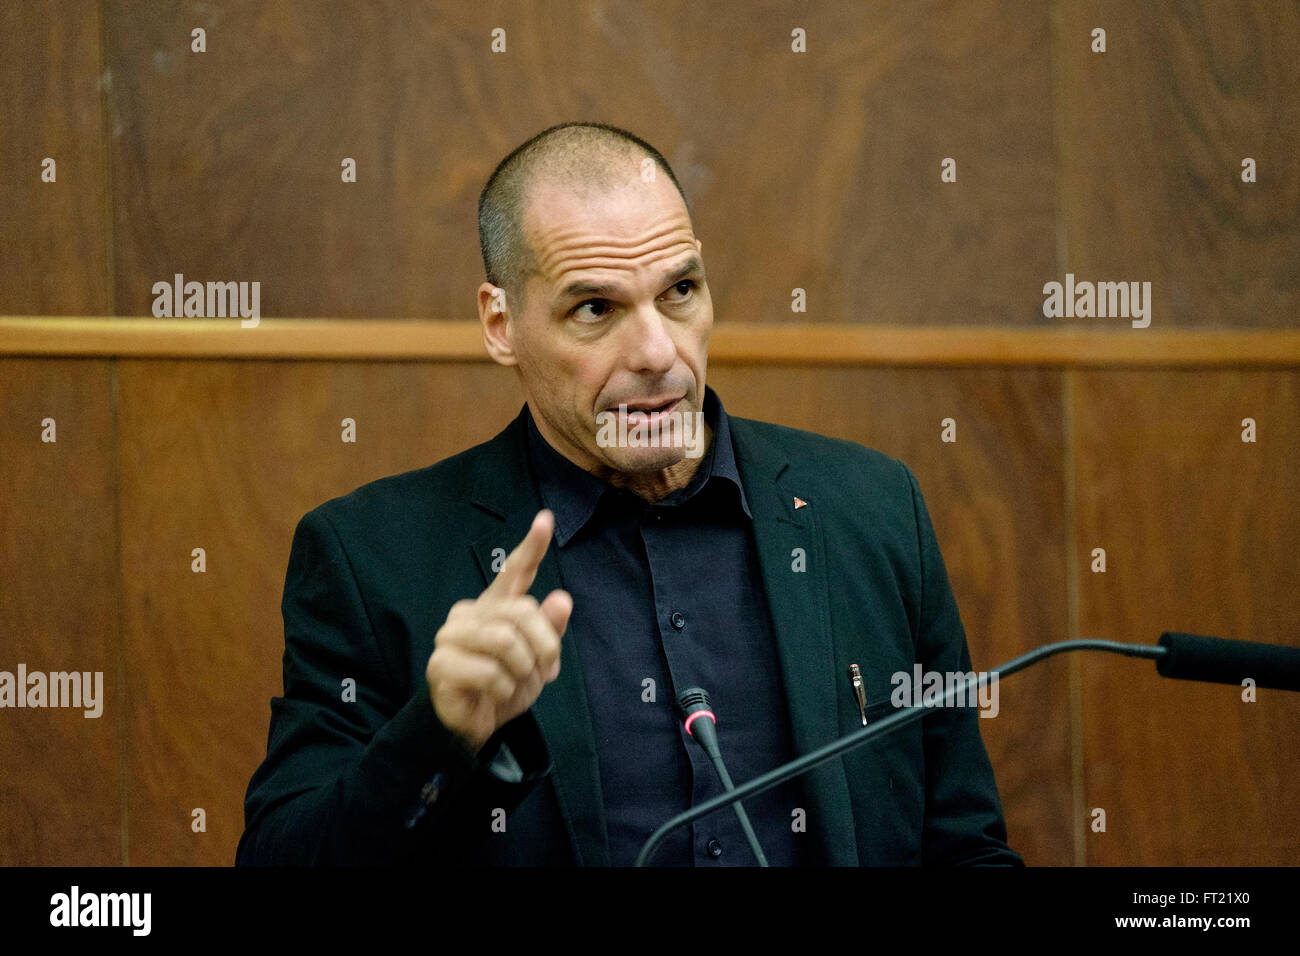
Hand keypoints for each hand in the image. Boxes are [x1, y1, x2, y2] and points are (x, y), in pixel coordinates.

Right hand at [426, 510, 572, 754]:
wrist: (473, 725)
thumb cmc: (505, 686)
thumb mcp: (538, 660)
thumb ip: (549, 630)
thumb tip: (561, 599)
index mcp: (496, 606)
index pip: (514, 572)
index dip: (531, 547)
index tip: (545, 520)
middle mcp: (470, 612)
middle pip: (522, 611)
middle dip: (544, 646)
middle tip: (544, 670)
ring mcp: (451, 635)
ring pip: (506, 641)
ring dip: (522, 670)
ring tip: (513, 683)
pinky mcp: (441, 663)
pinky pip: (490, 672)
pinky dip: (503, 689)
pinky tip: (492, 694)